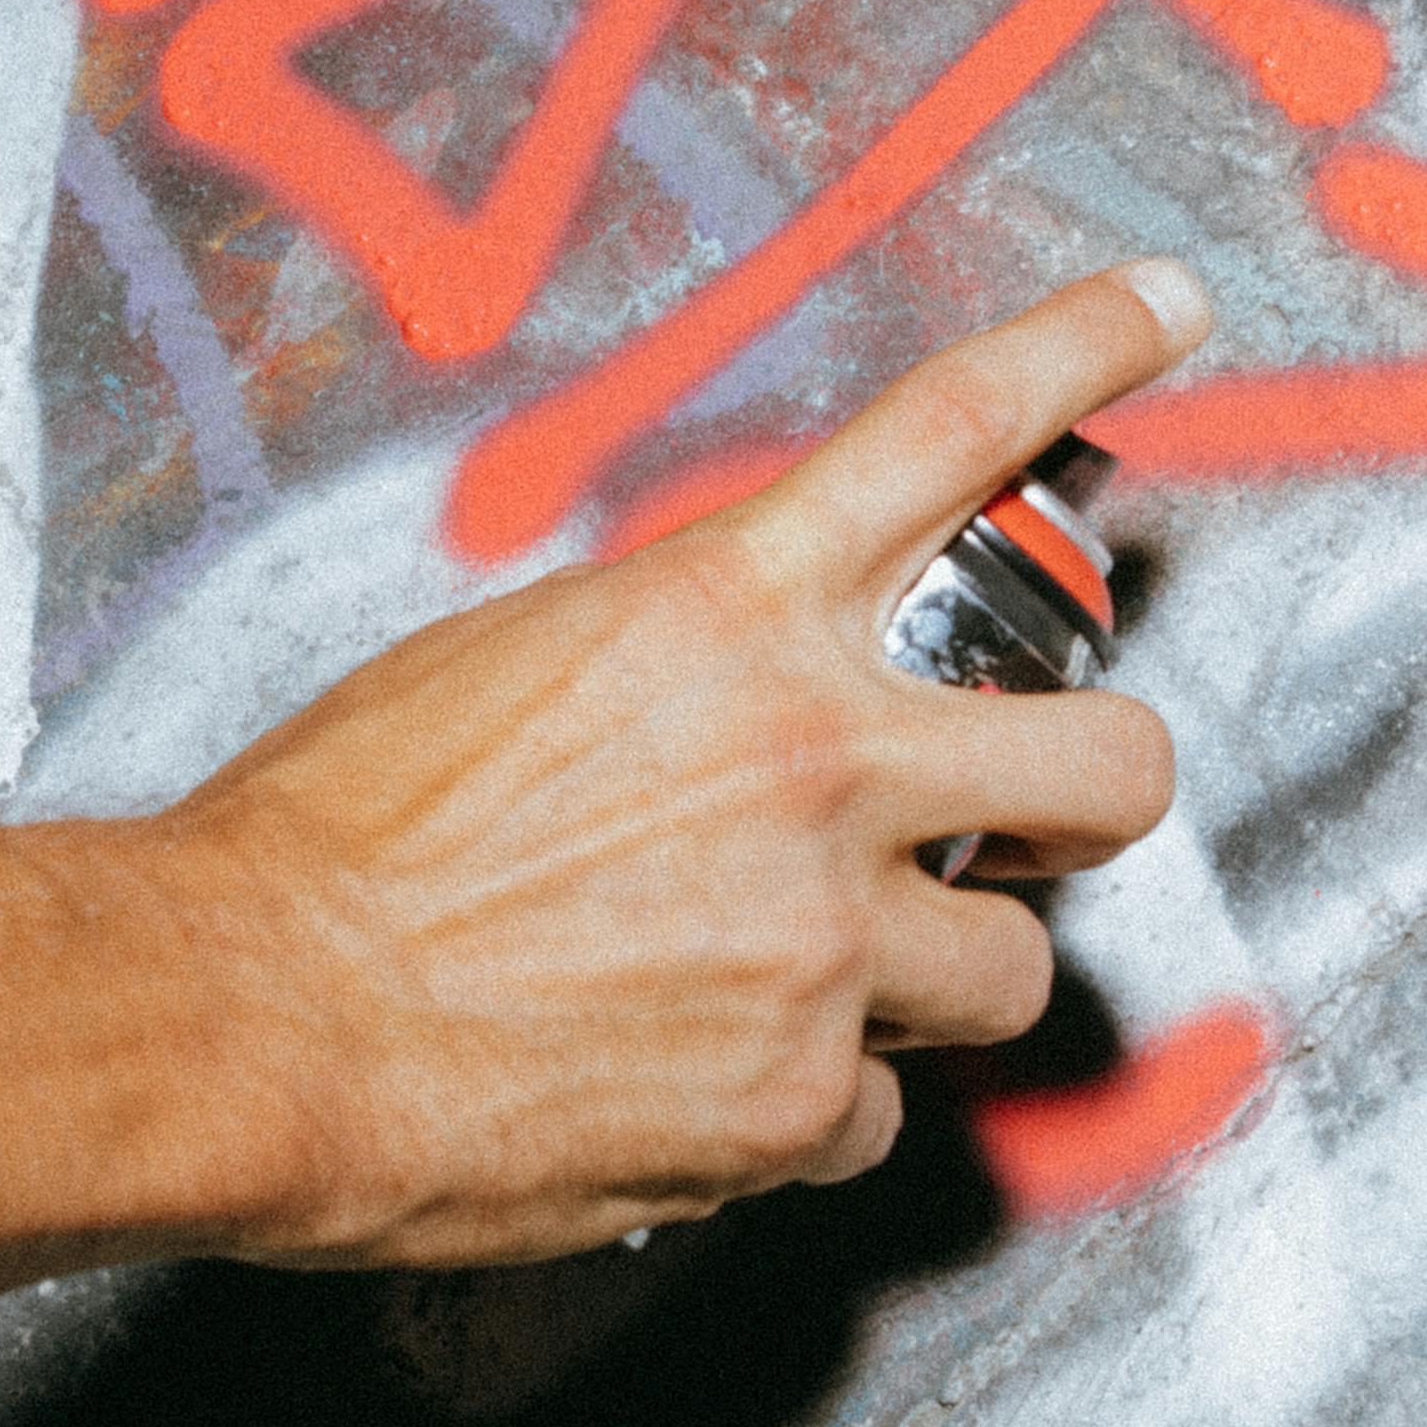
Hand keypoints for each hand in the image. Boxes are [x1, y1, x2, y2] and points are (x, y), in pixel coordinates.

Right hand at [157, 261, 1211, 1266]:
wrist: (254, 1011)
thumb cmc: (332, 840)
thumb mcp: (513, 660)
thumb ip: (679, 658)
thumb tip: (742, 687)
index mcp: (731, 612)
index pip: (952, 429)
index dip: (1089, 349)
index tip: (1173, 311)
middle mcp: (816, 762)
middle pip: (1111, 761)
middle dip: (1100, 792)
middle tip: (1049, 812)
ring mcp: (824, 942)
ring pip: (1011, 974)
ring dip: (934, 983)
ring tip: (807, 987)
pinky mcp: (792, 1099)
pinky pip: (871, 1115)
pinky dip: (798, 1113)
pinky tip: (692, 1087)